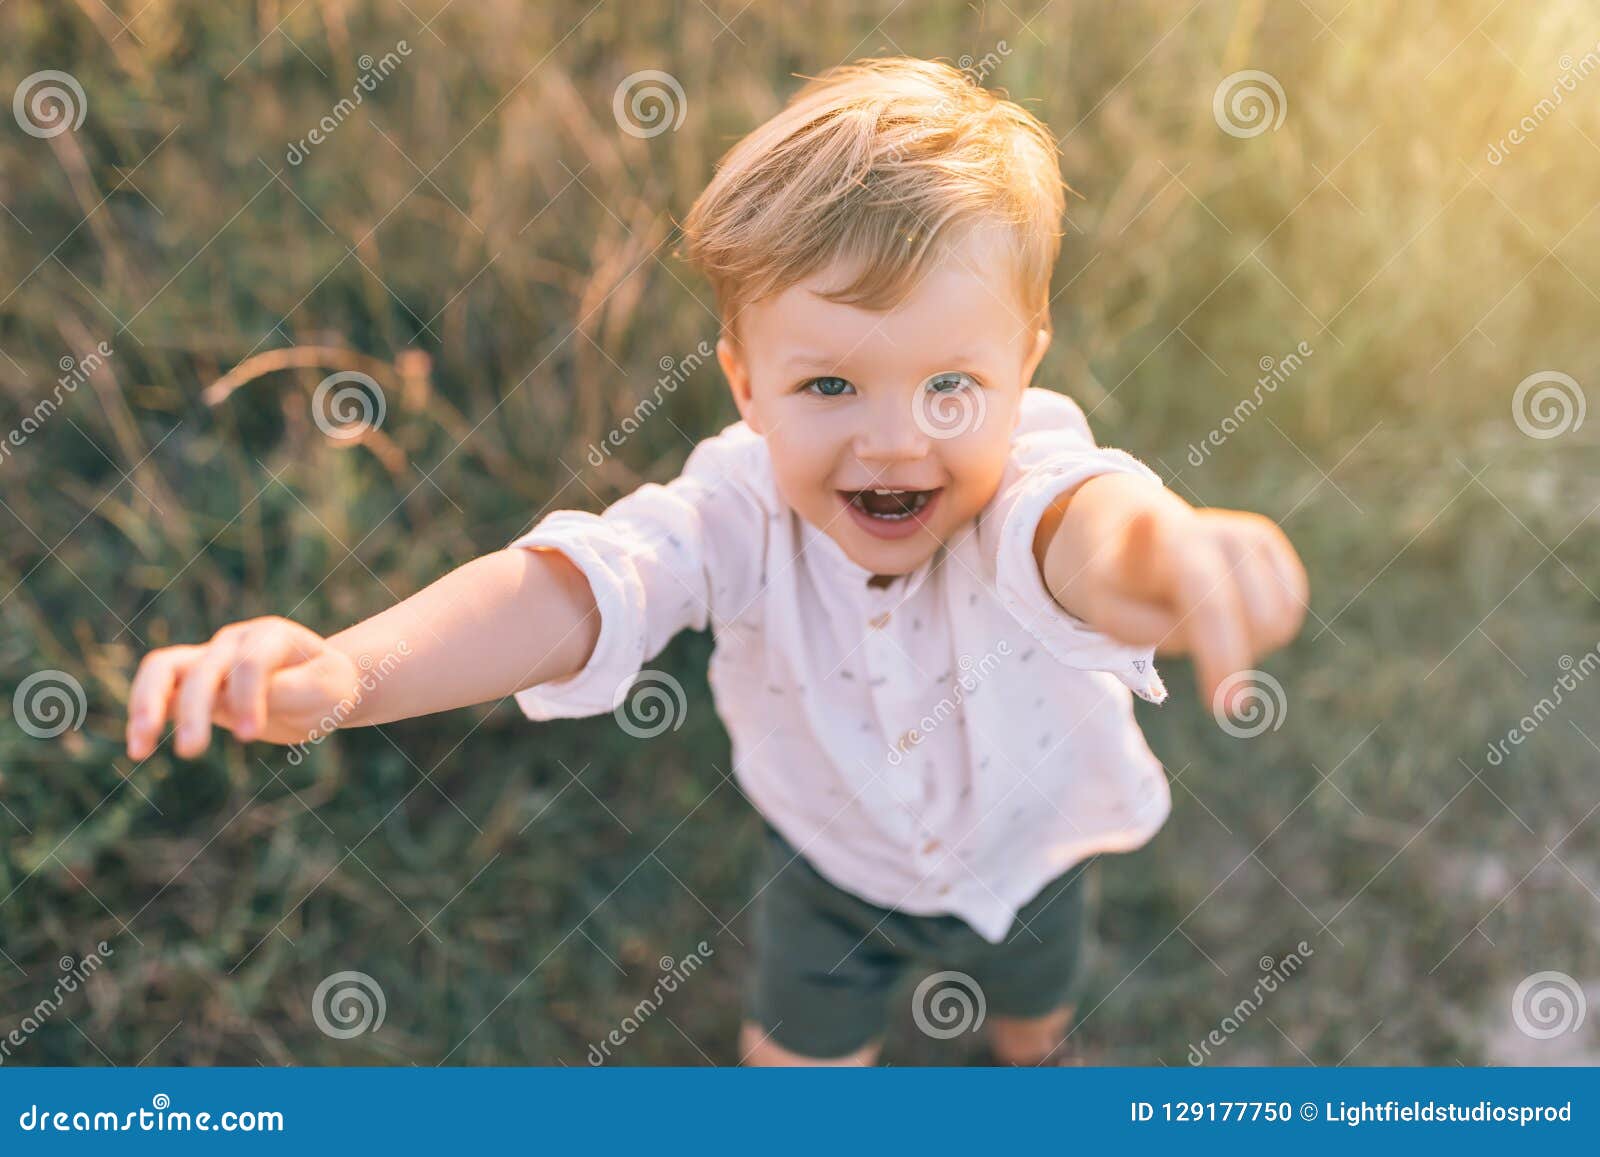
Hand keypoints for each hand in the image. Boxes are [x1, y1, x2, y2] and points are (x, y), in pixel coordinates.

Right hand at [125, 616, 360, 759]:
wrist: (319, 687)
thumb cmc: (327, 686)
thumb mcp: (326, 688)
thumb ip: (289, 690)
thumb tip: (243, 699)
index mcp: (273, 636)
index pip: (250, 661)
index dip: (247, 696)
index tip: (251, 735)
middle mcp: (235, 641)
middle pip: (203, 668)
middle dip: (194, 709)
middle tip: (191, 752)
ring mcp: (211, 659)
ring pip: (162, 668)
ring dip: (146, 704)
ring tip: (139, 748)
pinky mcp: (195, 683)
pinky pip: (159, 689)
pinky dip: (144, 715)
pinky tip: (139, 748)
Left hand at [1053, 493, 1307, 706]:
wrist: (1131, 538)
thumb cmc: (1121, 589)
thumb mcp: (1107, 614)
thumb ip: (1138, 627)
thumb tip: (1183, 618)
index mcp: (1173, 544)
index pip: (1212, 604)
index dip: (1223, 657)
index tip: (1223, 709)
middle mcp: (1220, 531)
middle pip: (1259, 620)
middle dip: (1230, 657)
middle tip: (1189, 648)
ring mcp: (1250, 535)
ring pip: (1279, 622)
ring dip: (1245, 644)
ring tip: (1199, 624)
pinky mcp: (1271, 546)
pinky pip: (1288, 615)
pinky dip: (1262, 632)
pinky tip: (1224, 614)